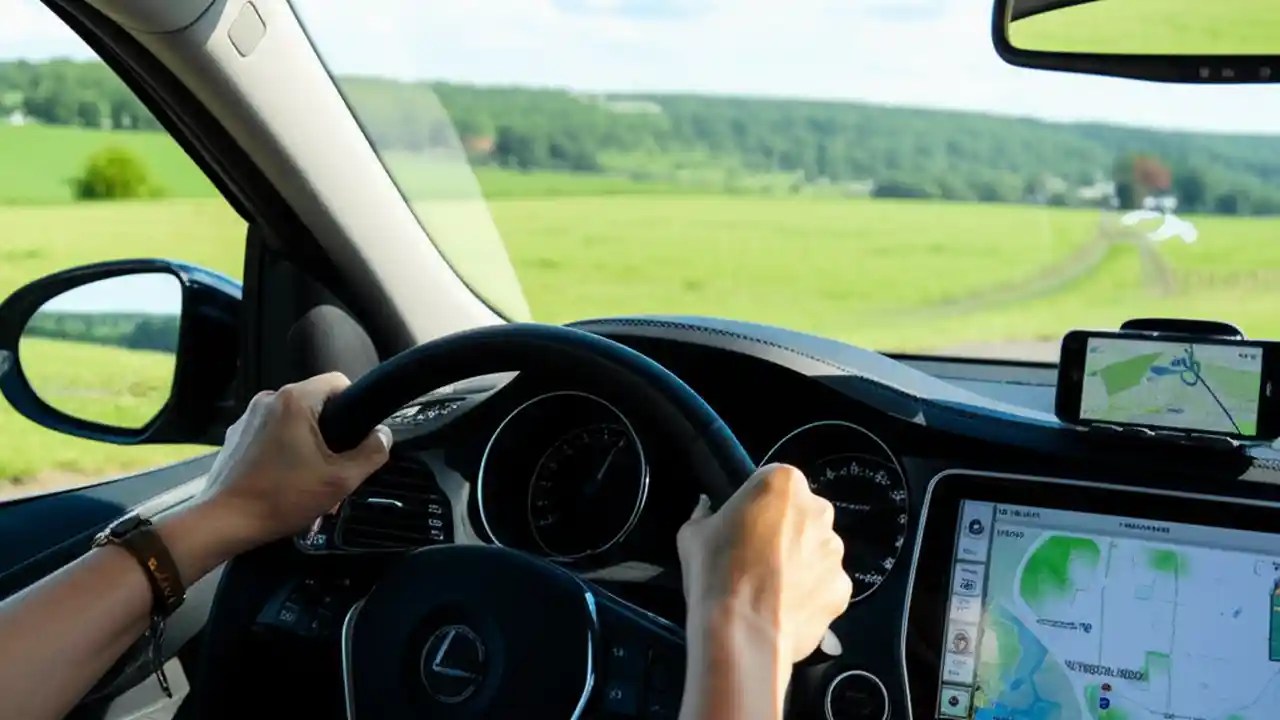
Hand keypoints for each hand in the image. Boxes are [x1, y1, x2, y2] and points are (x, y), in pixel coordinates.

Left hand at [191, 372, 391, 554]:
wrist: (225, 521)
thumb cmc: (284, 497)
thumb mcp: (340, 480)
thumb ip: (371, 453)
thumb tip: (382, 435)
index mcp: (295, 400)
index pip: (338, 382)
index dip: (355, 406)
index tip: (358, 437)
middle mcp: (268, 399)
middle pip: (315, 403)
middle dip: (331, 431)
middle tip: (336, 466)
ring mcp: (247, 417)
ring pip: (292, 420)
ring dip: (307, 442)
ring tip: (310, 478)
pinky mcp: (234, 436)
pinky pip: (271, 433)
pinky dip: (283, 449)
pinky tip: (284, 479)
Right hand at [678, 463, 850, 663]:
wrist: (742, 632)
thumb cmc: (714, 571)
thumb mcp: (692, 534)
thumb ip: (704, 514)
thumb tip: (706, 508)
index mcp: (782, 483)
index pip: (773, 482)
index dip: (757, 504)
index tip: (743, 525)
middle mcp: (817, 510)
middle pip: (802, 514)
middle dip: (786, 530)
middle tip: (757, 557)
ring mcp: (835, 551)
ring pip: (817, 550)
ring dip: (800, 562)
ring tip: (772, 589)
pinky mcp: (844, 587)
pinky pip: (825, 584)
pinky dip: (811, 593)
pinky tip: (786, 608)